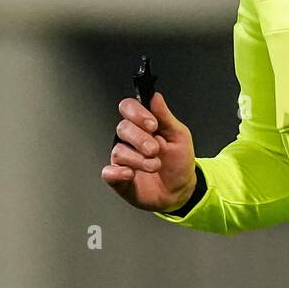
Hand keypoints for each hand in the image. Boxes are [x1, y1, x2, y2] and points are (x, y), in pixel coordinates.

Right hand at [101, 92, 197, 212]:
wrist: (180, 190)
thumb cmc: (178, 162)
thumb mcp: (179, 136)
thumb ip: (165, 116)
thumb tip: (155, 97)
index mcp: (143, 125)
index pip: (128, 108)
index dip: (137, 114)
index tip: (153, 125)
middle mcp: (130, 139)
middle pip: (122, 128)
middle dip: (141, 139)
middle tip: (155, 150)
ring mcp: (123, 158)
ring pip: (119, 151)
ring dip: (139, 160)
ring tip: (154, 166)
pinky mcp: (118, 178)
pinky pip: (108, 172)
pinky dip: (118, 173)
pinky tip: (131, 174)